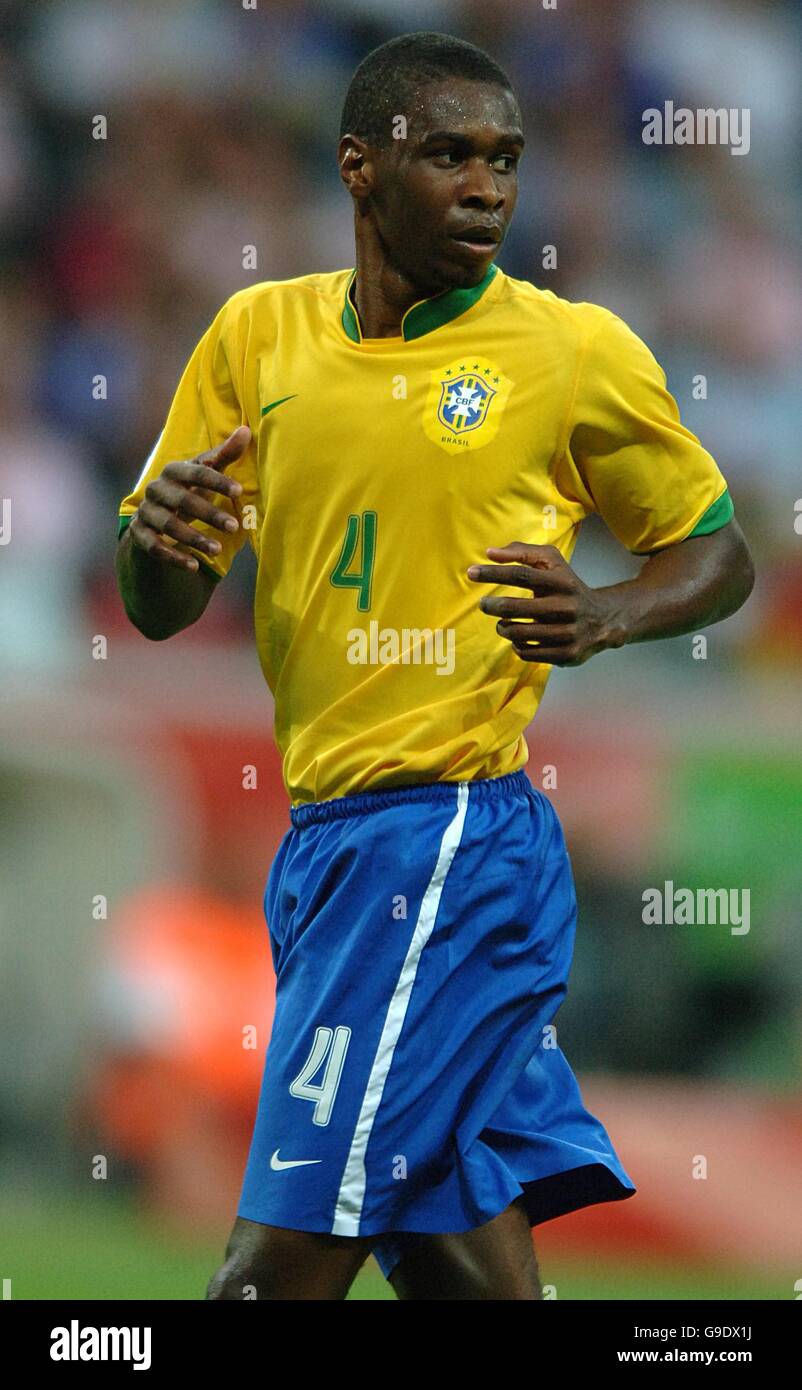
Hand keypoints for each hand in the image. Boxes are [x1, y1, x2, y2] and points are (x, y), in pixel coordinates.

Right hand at [128, 425, 251, 571]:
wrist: (153, 518)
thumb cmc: (187, 490)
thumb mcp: (203, 474)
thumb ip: (224, 455)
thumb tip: (246, 430)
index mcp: (173, 470)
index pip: (196, 472)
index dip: (217, 481)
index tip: (239, 492)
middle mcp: (156, 489)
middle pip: (183, 500)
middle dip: (209, 514)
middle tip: (234, 527)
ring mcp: (145, 512)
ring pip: (168, 525)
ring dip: (194, 538)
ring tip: (218, 550)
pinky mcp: (139, 535)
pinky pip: (154, 547)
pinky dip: (173, 557)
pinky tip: (194, 567)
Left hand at [466, 541, 624, 665]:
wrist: (604, 619)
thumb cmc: (568, 586)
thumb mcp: (553, 563)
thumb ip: (522, 552)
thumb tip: (490, 553)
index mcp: (561, 581)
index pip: (521, 574)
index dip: (493, 573)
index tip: (471, 572)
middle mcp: (565, 606)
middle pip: (513, 607)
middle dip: (491, 606)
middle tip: (484, 604)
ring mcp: (566, 632)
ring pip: (517, 633)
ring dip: (502, 628)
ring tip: (502, 623)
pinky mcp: (566, 653)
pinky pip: (527, 652)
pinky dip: (517, 645)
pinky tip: (518, 638)